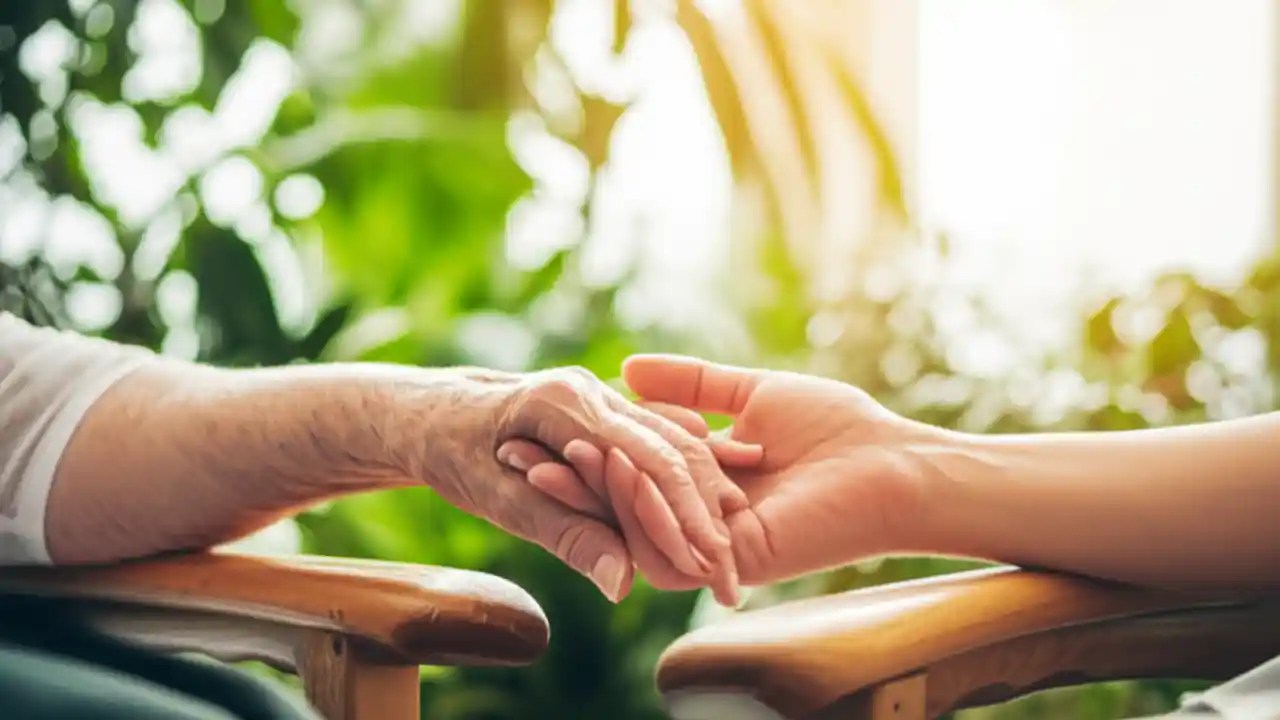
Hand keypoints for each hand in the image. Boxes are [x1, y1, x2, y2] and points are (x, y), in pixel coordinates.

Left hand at [380, 365, 746, 602]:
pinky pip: (660, 435)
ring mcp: (601, 395)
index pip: (650, 461)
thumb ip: (565, 535)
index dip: (685, 516)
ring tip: (737, 544)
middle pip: (673, 449)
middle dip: (708, 511)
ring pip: (674, 440)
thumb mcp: (498, 499)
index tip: (711, 565)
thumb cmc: (452, 453)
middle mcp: (593, 391)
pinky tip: (727, 494)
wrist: (428, 412)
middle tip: (735, 571)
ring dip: (709, 491)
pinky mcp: (605, 410)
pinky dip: (694, 467)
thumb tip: (623, 583)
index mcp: (568, 402)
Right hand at [511, 356, 940, 588]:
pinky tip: (597, 468)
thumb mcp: (749, 393)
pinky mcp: (731, 560)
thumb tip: (629, 369)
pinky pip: (666, 544)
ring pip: (632, 527)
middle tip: (513, 454)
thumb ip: (693, 386)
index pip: (630, 472)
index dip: (583, 452)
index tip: (534, 429)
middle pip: (620, 504)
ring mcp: (713, 543)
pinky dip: (627, 508)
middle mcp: (701, 518)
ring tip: (539, 460)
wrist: (890, 463)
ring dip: (584, 493)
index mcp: (705, 485)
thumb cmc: (834, 427)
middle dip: (568, 479)